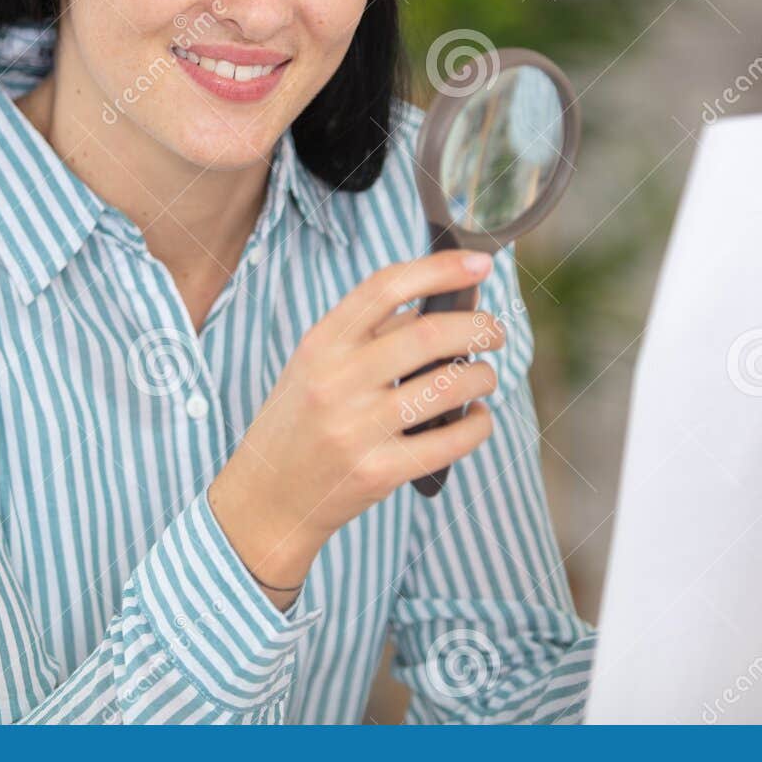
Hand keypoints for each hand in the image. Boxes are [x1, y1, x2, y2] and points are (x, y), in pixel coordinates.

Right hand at [208, 249, 506, 606]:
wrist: (267, 497)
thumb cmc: (299, 423)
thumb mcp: (315, 366)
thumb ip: (370, 333)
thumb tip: (446, 300)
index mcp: (321, 344)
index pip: (386, 287)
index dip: (440, 268)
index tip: (480, 263)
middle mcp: (337, 380)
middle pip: (428, 334)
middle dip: (479, 328)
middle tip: (494, 333)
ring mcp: (356, 429)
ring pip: (448, 387)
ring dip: (483, 377)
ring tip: (485, 377)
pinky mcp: (378, 472)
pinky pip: (450, 441)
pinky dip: (479, 424)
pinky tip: (477, 418)